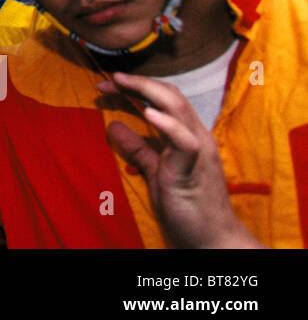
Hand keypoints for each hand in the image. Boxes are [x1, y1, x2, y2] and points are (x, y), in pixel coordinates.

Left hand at [101, 72, 262, 247]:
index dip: (135, 88)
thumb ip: (138, 149)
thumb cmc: (187, 206)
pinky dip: (167, 125)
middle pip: (170, 96)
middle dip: (138, 83)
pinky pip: (184, 142)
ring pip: (177, 109)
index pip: (162, 100)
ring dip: (147, 91)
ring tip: (122, 82)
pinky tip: (149, 114)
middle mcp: (196, 136)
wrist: (214, 240)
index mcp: (187, 135)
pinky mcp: (194, 170)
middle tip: (109, 79)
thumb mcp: (155, 171)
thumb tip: (113, 126)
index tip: (106, 86)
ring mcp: (199, 151)